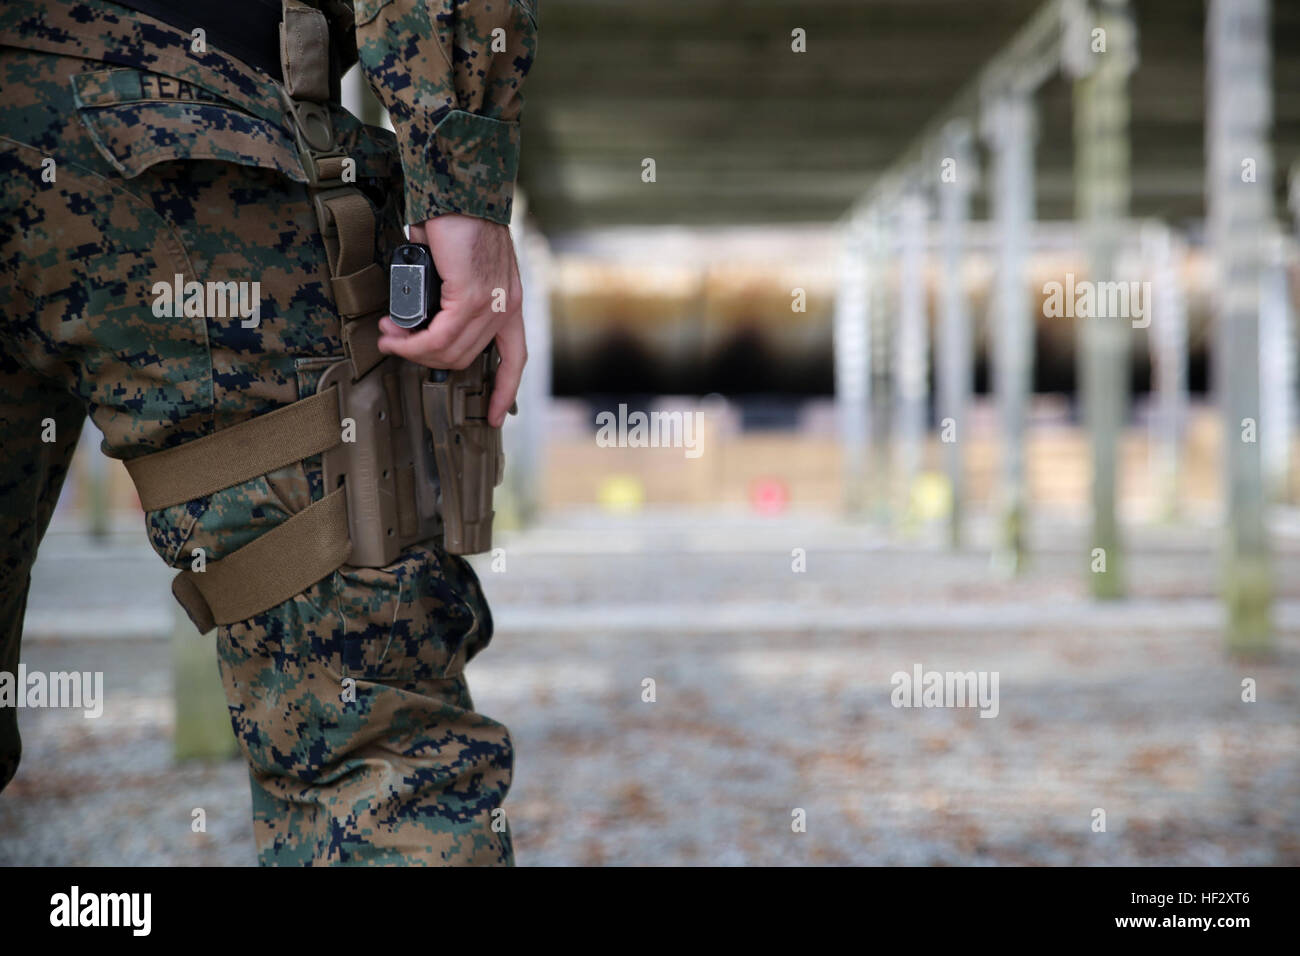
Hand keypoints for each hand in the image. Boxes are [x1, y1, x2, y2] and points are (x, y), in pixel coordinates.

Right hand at [377, 214, 525, 427]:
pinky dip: (413, 342)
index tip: (492, 416)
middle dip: (426, 359)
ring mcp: (492, 303)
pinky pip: (438, 336)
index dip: (504, 391)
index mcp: (512, 300)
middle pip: (467, 358)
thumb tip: (425, 311)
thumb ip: (454, 292)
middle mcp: (508, 306)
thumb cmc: (458, 218)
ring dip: (412, 350)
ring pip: (449, 351)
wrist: (459, 189)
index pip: (516, 358)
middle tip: (396, 344)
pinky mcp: (471, 295)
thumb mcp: (463, 265)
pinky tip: (395, 333)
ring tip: (388, 336)